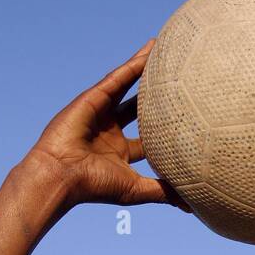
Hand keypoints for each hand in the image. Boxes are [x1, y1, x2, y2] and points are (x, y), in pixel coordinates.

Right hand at [24, 41, 191, 210]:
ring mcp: (102, 111)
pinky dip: (136, 63)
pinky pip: (120, 76)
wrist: (61, 176)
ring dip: (149, 69)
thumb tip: (194, 205)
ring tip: (169, 52)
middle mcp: (112, 130)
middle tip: (183, 80)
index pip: (150, 137)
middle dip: (159, 95)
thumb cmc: (95, 186)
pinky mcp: (95, 96)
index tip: (192, 120)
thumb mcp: (136, 189)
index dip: (169, 129)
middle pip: (142, 107)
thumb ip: (163, 192)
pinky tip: (153, 49)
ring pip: (131, 86)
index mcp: (120, 152)